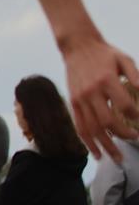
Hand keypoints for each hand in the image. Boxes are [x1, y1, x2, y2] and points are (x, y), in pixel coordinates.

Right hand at [64, 38, 138, 160]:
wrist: (77, 46)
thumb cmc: (105, 53)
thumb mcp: (125, 60)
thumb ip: (137, 77)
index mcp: (106, 80)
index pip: (125, 106)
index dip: (136, 117)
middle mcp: (91, 92)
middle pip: (107, 121)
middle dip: (123, 135)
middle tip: (134, 140)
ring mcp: (80, 99)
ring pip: (92, 128)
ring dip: (105, 146)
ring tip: (116, 158)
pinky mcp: (73, 102)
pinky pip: (80, 126)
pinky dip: (87, 142)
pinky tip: (96, 153)